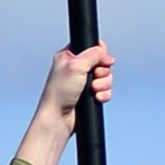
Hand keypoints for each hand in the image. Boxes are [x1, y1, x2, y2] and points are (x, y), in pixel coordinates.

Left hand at [16, 41, 113, 164]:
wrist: (58, 118)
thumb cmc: (60, 92)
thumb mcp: (76, 65)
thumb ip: (93, 54)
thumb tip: (106, 54)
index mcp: (69, 56)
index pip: (91, 47)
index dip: (99, 53)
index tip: (99, 60)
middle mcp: (76, 68)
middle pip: (102, 62)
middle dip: (102, 72)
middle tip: (94, 78)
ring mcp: (83, 82)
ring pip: (106, 77)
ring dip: (104, 84)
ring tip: (94, 90)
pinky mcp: (89, 95)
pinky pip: (105, 91)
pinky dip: (104, 94)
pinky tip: (96, 98)